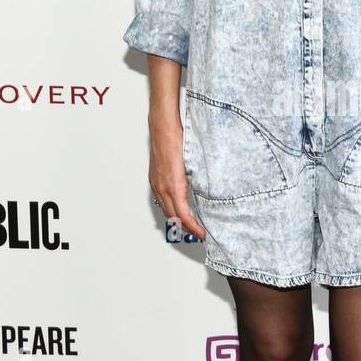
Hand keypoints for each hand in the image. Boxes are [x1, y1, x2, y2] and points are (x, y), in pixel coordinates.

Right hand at [148, 114, 205, 240]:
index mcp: (174, 186)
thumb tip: (206, 195)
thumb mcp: (193, 164)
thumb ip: (197, 182)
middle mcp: (162, 187)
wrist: (163, 127)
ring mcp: (156, 184)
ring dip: (177, 220)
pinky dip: (170, 209)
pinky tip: (177, 209)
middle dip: (186, 227)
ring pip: (166, 209)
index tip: (202, 233)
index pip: (183, 215)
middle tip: (198, 233)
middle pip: (173, 216)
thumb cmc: (177, 140)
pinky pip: (161, 200)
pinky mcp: (154, 179)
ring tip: (188, 225)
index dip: (193, 227)